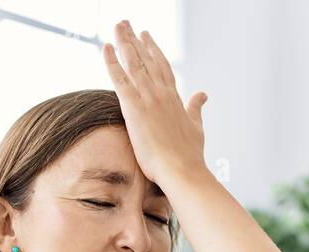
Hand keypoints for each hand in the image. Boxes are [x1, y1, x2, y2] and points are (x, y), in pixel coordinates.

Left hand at [101, 20, 207, 188]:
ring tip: (117, 26)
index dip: (153, 49)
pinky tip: (105, 48)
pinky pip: (119, 79)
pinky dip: (111, 62)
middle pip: (146, 59)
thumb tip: (203, 94)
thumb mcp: (196, 127)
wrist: (182, 170)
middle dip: (135, 40)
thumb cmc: (189, 155)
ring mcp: (148, 98)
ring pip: (133, 63)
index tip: (145, 36)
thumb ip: (196, 108)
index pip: (162, 66)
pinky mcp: (134, 108)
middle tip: (126, 23)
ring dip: (124, 42)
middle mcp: (162, 93)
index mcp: (175, 98)